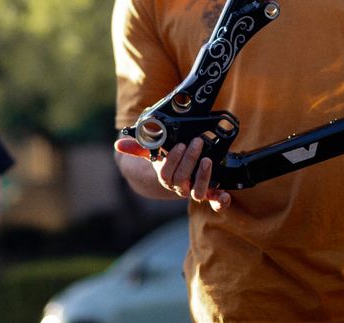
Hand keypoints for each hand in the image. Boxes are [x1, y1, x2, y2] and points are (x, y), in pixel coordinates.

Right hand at [115, 136, 232, 210]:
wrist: (179, 176)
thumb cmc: (167, 162)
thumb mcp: (153, 153)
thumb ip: (138, 148)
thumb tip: (118, 144)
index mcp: (166, 178)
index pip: (165, 173)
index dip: (173, 160)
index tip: (179, 144)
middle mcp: (179, 187)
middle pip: (182, 179)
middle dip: (189, 159)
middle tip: (196, 142)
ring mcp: (195, 191)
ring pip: (198, 192)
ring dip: (203, 177)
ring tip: (207, 160)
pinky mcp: (210, 193)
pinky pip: (214, 202)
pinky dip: (220, 201)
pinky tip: (225, 195)